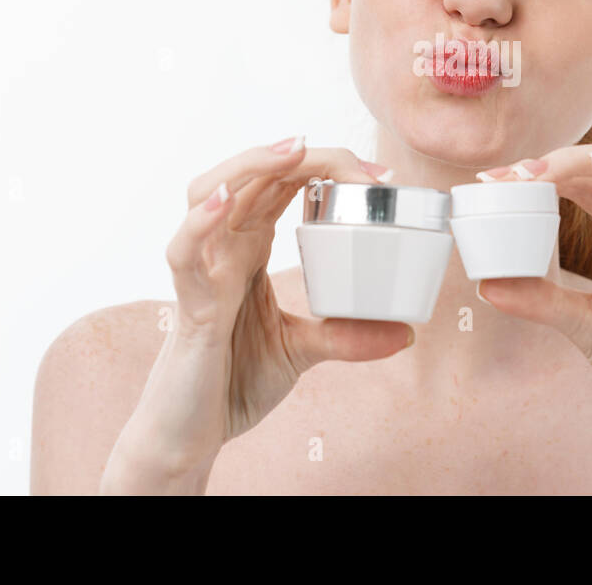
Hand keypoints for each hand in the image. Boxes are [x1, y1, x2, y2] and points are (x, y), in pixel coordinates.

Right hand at [119, 138, 414, 472]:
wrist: (188, 438)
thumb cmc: (232, 384)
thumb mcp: (302, 351)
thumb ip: (348, 338)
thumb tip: (407, 333)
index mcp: (248, 249)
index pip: (280, 184)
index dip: (323, 166)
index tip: (378, 174)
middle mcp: (222, 249)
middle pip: (249, 175)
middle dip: (297, 156)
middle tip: (352, 161)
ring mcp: (201, 272)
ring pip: (207, 193)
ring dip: (249, 165)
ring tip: (290, 152)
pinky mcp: (188, 305)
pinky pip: (184, 253)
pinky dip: (201, 222)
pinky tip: (227, 200)